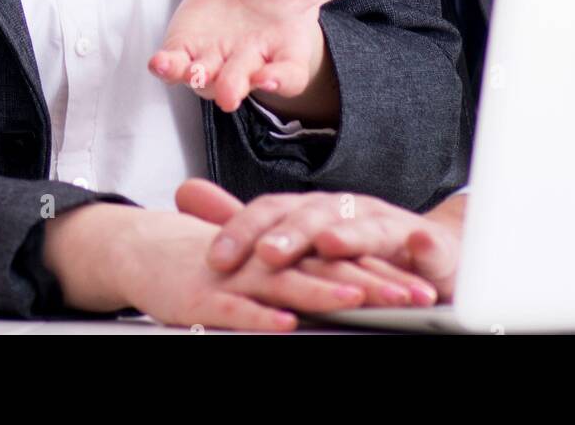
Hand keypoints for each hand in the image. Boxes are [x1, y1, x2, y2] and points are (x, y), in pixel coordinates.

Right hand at [54, 203, 427, 331]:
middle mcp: (271, 259)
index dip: (385, 272)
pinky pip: (238, 307)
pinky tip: (287, 323)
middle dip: (374, 281)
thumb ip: (307, 276)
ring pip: (290, 281)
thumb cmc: (216, 263)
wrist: (149, 251)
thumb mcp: (269, 269)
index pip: (346, 259)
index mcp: (290, 251)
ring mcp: (240, 275)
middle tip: (413, 295)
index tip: (424, 287)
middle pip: (329, 268)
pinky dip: (262, 315)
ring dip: (325, 290)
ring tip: (360, 298)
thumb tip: (358, 286)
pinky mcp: (207, 297)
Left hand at [149, 0, 351, 122]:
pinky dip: (168, 67)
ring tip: (193, 72)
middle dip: (234, 86)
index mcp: (286, 53)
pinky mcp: (188, 49)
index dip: (279, 81)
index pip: (288, 76)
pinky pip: (176, 65)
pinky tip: (160, 62)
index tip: (268, 78)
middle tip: (229, 93)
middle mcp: (250, 65)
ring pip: (205, 78)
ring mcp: (216, 60)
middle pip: (241, 82)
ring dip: (197, 78)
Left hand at [176, 178, 465, 303]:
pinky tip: (418, 244)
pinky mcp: (429, 246)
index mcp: (312, 210)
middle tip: (265, 253)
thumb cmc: (353, 245)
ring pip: (368, 226)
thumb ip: (241, 221)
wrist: (425, 250)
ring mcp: (389, 225)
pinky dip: (423, 244)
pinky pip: (428, 244)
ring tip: (328, 244)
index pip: (273, 213)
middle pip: (316, 217)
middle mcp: (347, 211)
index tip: (214, 257)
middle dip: (291, 234)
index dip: (244, 231)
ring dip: (349, 234)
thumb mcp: (293, 236)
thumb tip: (183, 194)